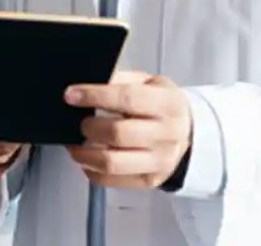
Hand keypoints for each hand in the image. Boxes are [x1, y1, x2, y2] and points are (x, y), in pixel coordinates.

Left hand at [64, 70, 191, 189]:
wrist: (189, 132)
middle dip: (89, 127)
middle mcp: (167, 135)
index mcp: (167, 104)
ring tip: (76, 143)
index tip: (71, 95)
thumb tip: (85, 83)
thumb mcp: (148, 82)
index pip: (127, 99)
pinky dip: (90, 170)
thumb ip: (119, 80)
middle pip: (117, 134)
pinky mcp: (149, 180)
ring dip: (84, 153)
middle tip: (80, 121)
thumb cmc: (161, 105)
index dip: (95, 96)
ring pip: (112, 162)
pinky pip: (111, 180)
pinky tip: (87, 158)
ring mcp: (160, 161)